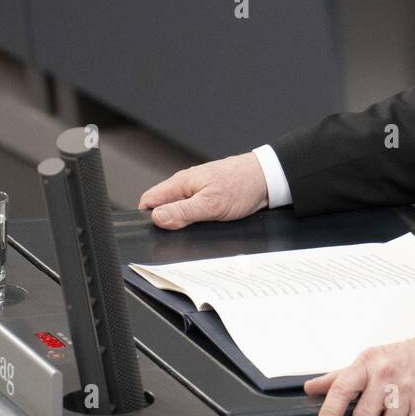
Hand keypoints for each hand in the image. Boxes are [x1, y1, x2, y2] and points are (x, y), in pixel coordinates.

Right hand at [136, 152, 268, 229]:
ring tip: (193, 231)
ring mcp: (197, 191)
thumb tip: (157, 218)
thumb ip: (183, 212)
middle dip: (165, 223)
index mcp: (180, 183)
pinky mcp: (208, 197)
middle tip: (176, 237)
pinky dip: (194, 220)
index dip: (146, 218)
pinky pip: (193, 210)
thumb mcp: (210, 204)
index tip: (152, 234)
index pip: (149, 200)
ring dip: (182, 222)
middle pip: (162, 207)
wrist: (268, 178)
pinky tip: (203, 226)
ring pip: (178, 210)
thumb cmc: (242, 185)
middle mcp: (186, 186)